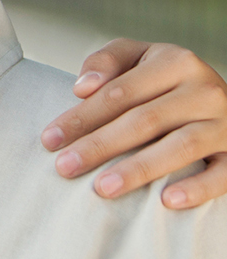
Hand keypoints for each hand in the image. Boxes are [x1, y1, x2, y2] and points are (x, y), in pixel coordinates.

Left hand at [41, 39, 226, 208]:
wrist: (221, 98)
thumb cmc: (164, 80)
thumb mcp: (137, 57)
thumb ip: (106, 61)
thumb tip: (82, 87)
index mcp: (176, 62)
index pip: (119, 93)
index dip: (82, 117)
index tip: (49, 140)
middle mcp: (205, 90)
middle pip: (144, 120)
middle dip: (100, 145)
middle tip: (65, 167)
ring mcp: (225, 123)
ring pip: (181, 146)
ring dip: (139, 169)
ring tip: (103, 188)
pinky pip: (223, 174)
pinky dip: (198, 188)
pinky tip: (167, 201)